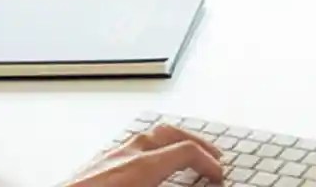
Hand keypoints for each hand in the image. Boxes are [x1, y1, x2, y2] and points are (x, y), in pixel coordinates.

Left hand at [63, 124, 223, 186]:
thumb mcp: (144, 185)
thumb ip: (169, 184)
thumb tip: (192, 183)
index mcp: (140, 166)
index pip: (187, 151)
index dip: (209, 163)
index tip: (218, 176)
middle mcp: (125, 155)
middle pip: (170, 134)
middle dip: (197, 143)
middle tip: (213, 157)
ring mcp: (109, 157)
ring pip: (149, 135)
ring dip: (174, 141)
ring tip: (187, 154)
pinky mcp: (97, 165)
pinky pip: (133, 145)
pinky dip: (152, 148)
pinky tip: (152, 162)